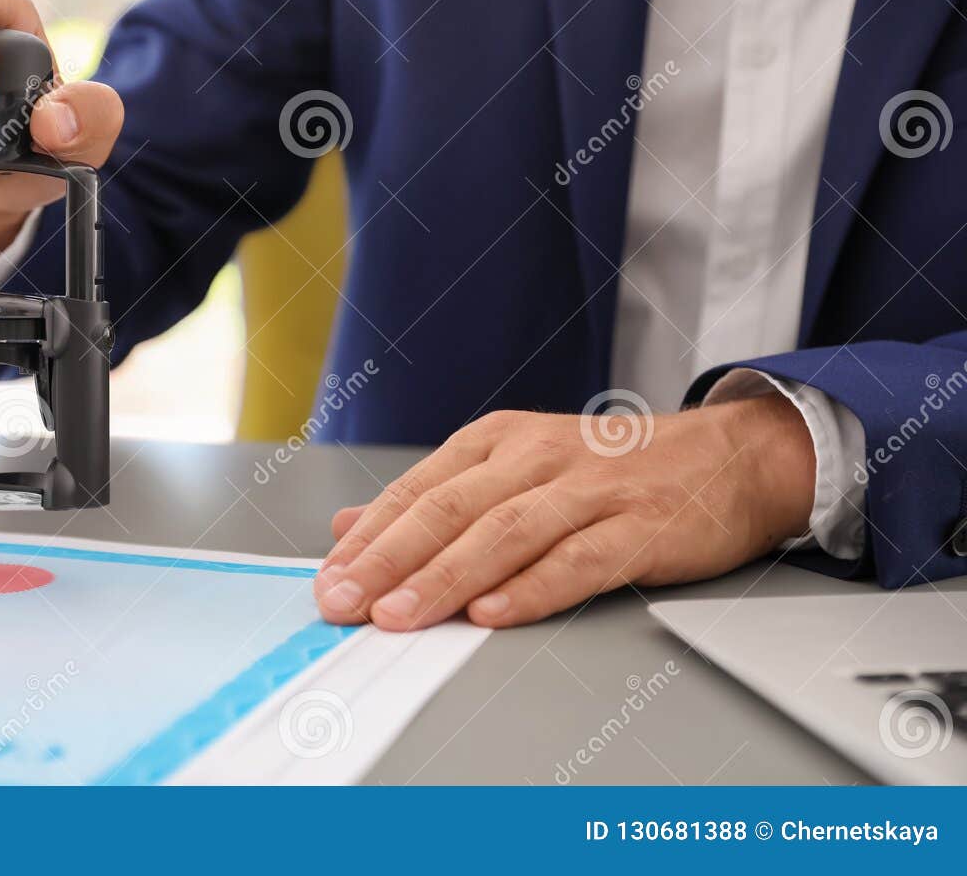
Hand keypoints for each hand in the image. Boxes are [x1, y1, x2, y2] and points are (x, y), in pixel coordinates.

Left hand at [315, 394, 815, 628]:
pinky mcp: (639, 527)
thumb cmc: (614, 470)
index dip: (368, 538)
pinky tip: (492, 614)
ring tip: (399, 615)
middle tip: (344, 600)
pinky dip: (532, 588)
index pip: (417, 491)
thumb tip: (350, 525)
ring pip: (503, 535)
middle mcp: (536, 458)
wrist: (728, 457)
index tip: (328, 579)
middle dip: (388, 560)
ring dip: (444, 578)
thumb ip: (434, 498)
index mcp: (498, 441)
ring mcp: (589, 491)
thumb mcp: (514, 467)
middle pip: (449, 510)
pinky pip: (577, 560)